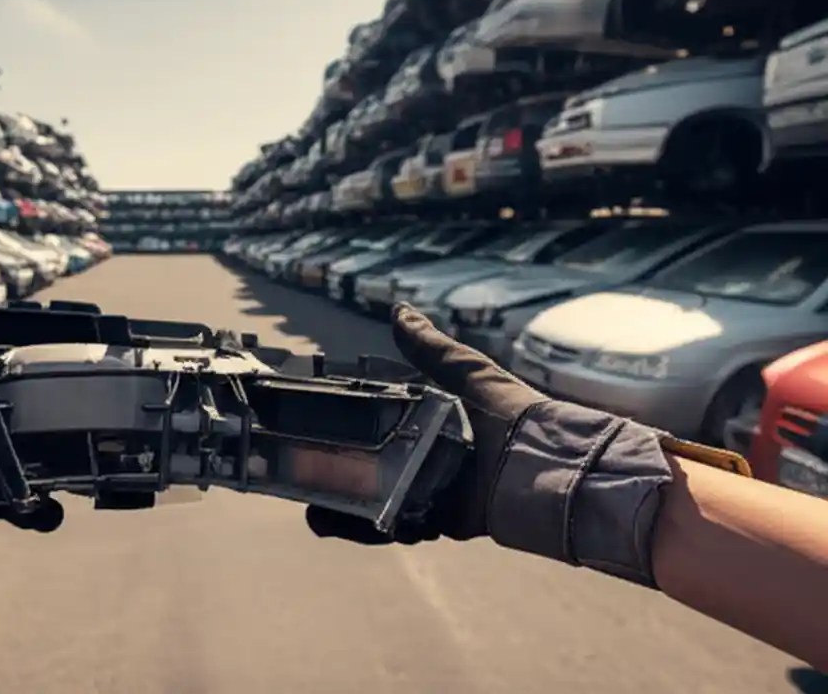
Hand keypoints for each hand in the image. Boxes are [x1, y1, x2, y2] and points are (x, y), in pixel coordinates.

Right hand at [306, 303, 546, 544]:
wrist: (541, 465)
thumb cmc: (506, 412)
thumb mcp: (464, 372)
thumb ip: (429, 347)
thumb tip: (398, 311)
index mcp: (427, 417)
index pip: (373, 418)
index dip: (340, 422)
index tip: (308, 424)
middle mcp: (423, 454)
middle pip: (365, 465)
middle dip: (331, 473)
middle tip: (300, 475)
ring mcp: (427, 488)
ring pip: (372, 500)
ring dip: (341, 507)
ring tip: (314, 512)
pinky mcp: (435, 518)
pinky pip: (393, 525)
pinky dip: (366, 528)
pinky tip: (339, 524)